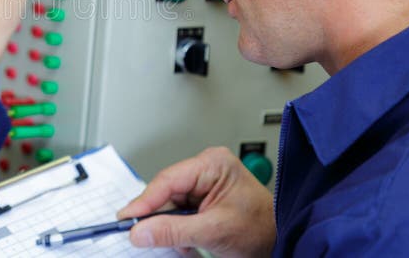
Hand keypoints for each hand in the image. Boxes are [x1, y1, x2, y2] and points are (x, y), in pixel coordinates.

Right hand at [117, 147, 274, 257]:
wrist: (282, 240)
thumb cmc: (261, 228)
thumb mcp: (214, 231)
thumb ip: (174, 231)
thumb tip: (140, 232)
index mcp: (212, 164)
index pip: (167, 180)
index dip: (144, 201)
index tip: (126, 218)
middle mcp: (205, 169)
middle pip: (165, 192)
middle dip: (158, 218)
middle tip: (142, 236)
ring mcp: (203, 183)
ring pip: (168, 204)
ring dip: (170, 228)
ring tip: (186, 244)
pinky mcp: (202, 198)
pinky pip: (178, 212)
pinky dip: (178, 231)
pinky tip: (189, 243)